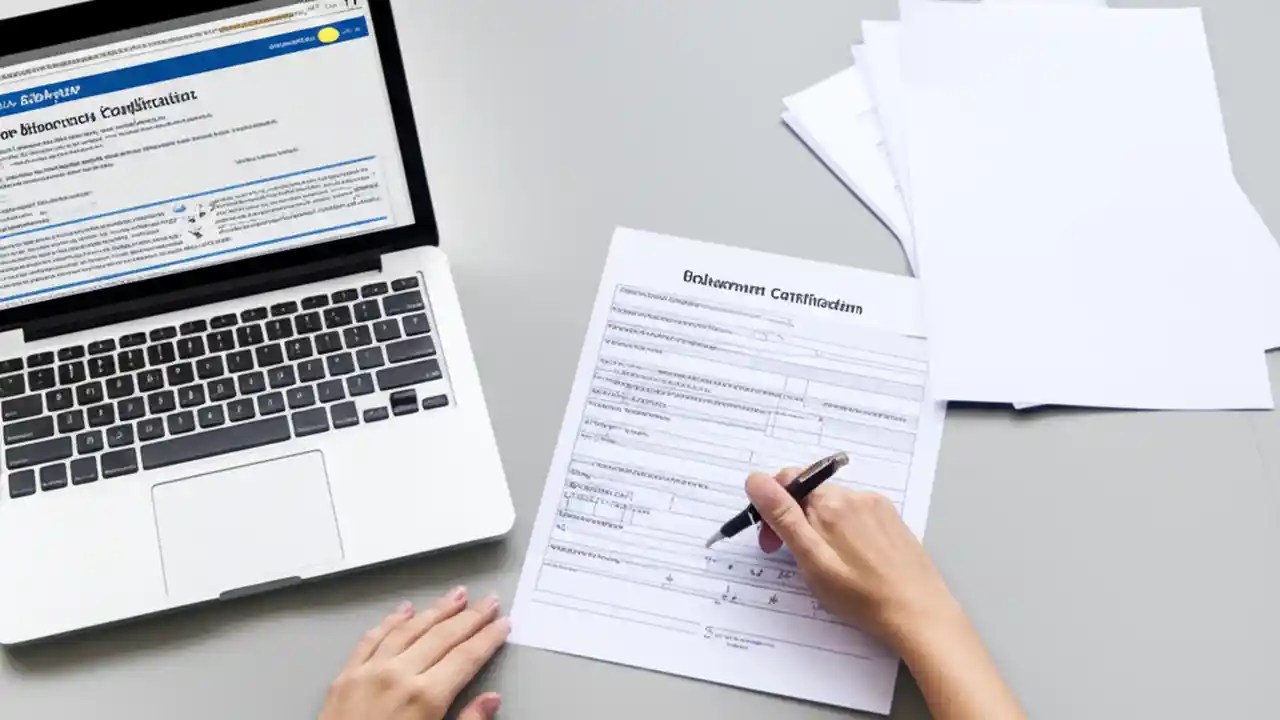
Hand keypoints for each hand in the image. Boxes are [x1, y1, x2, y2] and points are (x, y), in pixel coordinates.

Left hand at [320, 588, 509, 719]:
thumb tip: (491, 699)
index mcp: (426, 698)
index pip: (466, 658)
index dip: (488, 638)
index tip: (503, 624)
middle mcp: (398, 676)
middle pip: (442, 637)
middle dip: (469, 617)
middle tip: (487, 601)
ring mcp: (369, 672)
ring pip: (409, 629)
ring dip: (436, 610)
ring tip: (455, 595)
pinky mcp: (345, 676)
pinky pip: (372, 638)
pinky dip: (391, 620)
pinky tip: (405, 609)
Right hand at [746, 469, 1025, 719]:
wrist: (918, 613)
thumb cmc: (861, 596)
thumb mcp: (812, 560)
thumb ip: (783, 517)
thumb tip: (756, 479)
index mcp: (830, 504)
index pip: (787, 482)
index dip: (771, 509)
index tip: (772, 541)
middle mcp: (854, 496)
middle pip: (810, 495)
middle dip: (794, 521)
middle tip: (795, 558)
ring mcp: (876, 506)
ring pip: (833, 506)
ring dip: (820, 527)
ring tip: (828, 565)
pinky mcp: (891, 519)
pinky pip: (856, 515)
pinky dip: (844, 531)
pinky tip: (852, 560)